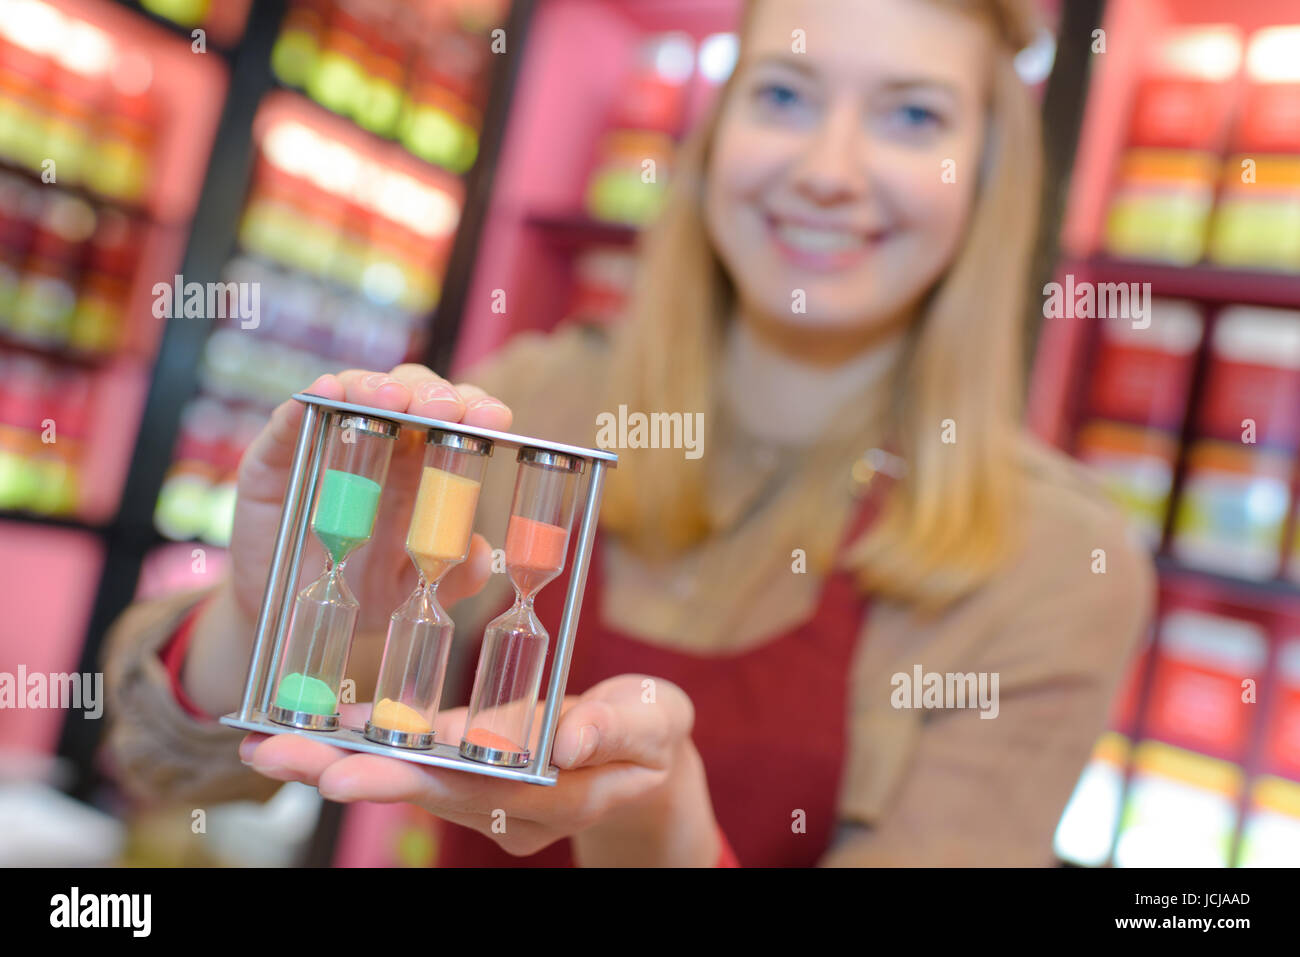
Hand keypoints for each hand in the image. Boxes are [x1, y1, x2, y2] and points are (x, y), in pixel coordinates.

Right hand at [228, 366, 513, 634]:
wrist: (294, 606)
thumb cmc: (360, 584)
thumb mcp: (413, 587)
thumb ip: (452, 576)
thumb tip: (481, 553)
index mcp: (421, 464)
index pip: (452, 419)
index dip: (475, 409)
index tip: (495, 419)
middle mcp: (380, 441)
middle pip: (410, 393)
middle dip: (431, 394)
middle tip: (444, 410)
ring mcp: (328, 440)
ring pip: (355, 391)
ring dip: (375, 387)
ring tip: (392, 401)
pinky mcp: (278, 453)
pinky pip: (292, 418)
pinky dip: (309, 400)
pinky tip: (325, 393)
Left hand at [239, 674, 721, 866]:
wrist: (642, 755)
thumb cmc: (651, 731)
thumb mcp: (656, 720)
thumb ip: (617, 728)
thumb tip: (566, 739)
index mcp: (558, 790)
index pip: (480, 785)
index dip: (416, 772)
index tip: (354, 764)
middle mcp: (510, 804)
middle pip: (424, 788)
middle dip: (347, 773)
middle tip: (277, 756)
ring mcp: (487, 795)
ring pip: (408, 779)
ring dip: (337, 763)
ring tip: (268, 746)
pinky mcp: (471, 773)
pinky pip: (415, 761)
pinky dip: (367, 744)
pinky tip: (321, 727)